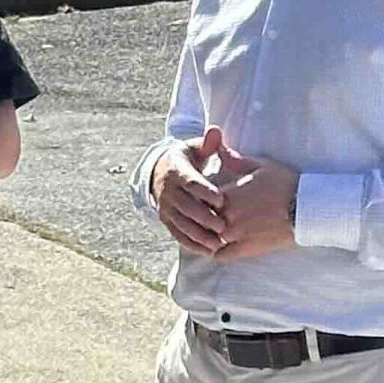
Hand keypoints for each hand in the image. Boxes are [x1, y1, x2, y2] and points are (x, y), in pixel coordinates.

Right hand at [153, 129, 229, 253]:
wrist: (160, 172)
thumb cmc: (187, 160)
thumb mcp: (194, 149)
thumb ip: (208, 144)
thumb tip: (215, 131)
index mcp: (176, 171)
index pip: (190, 182)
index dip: (205, 191)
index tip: (222, 198)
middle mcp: (167, 191)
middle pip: (186, 206)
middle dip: (204, 217)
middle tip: (223, 226)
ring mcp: (166, 207)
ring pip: (181, 223)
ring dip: (199, 235)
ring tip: (218, 243)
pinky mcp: (166, 220)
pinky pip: (178, 234)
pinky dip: (192, 244)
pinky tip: (207, 251)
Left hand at [209, 142, 300, 262]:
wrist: (307, 208)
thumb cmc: (287, 184)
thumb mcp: (261, 166)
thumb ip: (235, 160)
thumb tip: (219, 147)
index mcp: (228, 194)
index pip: (199, 198)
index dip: (199, 199)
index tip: (201, 199)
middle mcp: (227, 215)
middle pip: (201, 219)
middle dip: (201, 217)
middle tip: (203, 217)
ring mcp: (235, 234)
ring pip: (208, 238)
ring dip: (207, 235)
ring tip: (210, 232)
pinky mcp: (245, 249)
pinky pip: (221, 255)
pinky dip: (217, 252)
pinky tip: (219, 247)